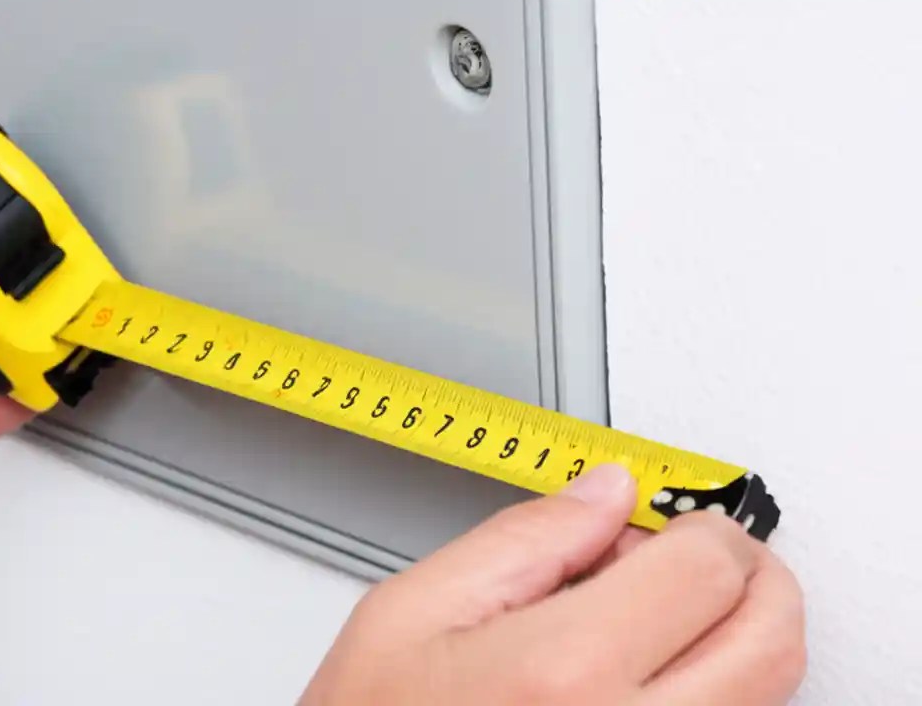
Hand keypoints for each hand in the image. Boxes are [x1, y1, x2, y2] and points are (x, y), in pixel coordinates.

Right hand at [300, 464, 805, 704]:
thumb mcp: (409, 613)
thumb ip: (521, 540)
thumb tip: (603, 494)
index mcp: (562, 674)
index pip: (707, 568)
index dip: (694, 525)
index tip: (658, 524)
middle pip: (772, 637)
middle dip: (746, 575)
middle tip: (689, 557)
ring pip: (768, 690)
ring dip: (731, 633)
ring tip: (648, 618)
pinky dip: (715, 686)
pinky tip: (642, 671)